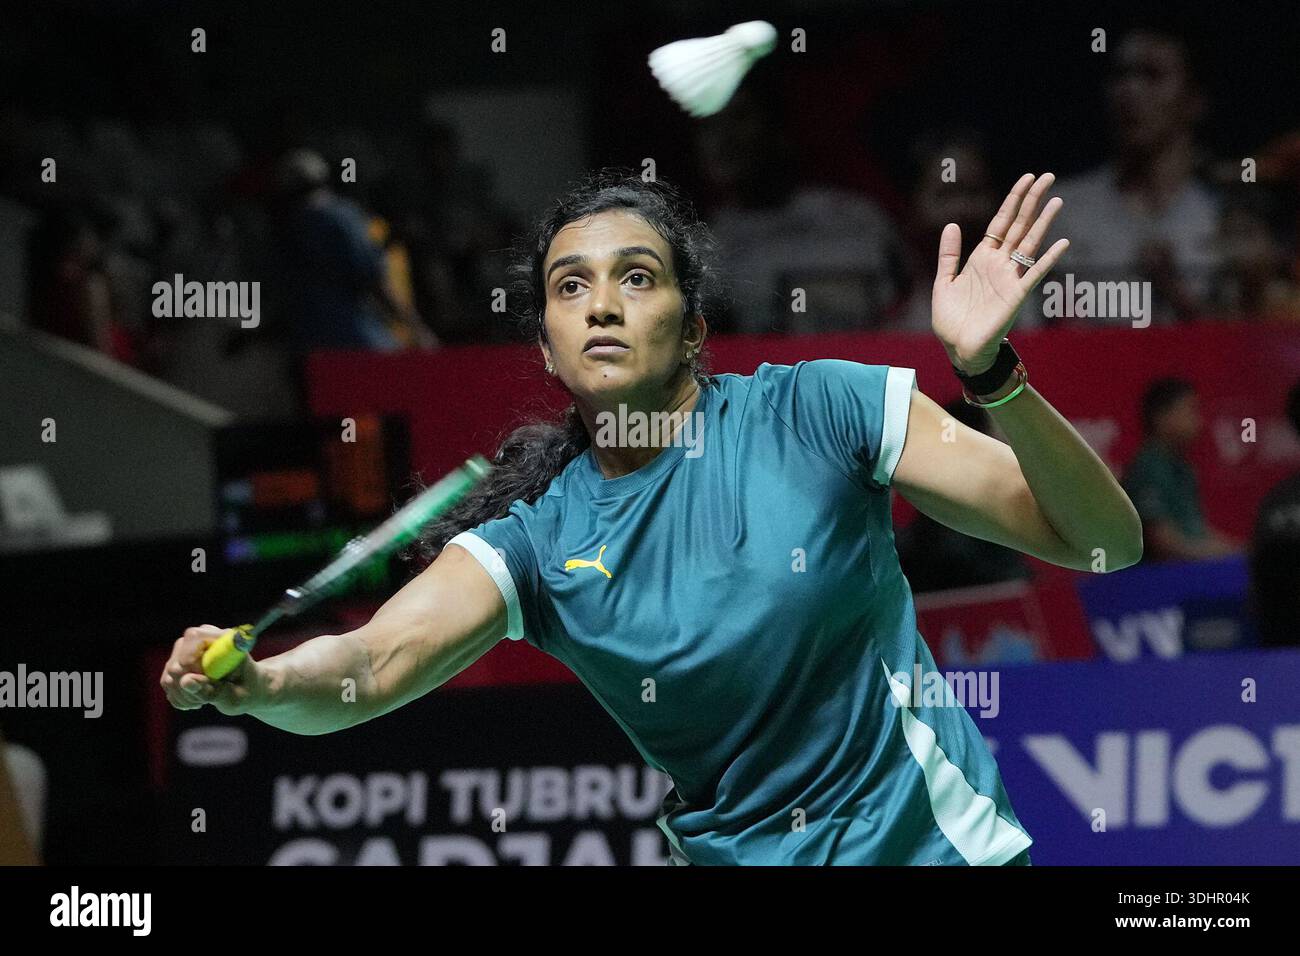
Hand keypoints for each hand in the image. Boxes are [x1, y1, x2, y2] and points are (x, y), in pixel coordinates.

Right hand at [159, 625, 266, 715]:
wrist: (246, 689)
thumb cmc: (246, 690)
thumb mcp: (235, 697)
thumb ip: (213, 691)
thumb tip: (186, 681)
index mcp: (222, 639)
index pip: (194, 637)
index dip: (191, 660)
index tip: (203, 681)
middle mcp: (200, 640)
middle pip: (177, 661)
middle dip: (190, 687)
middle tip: (209, 697)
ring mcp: (185, 651)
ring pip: (170, 676)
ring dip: (186, 695)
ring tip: (205, 699)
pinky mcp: (175, 663)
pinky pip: (167, 683)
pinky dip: (180, 697)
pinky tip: (197, 699)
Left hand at [932, 173, 1069, 373]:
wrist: (958, 348)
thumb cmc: (951, 319)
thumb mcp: (944, 281)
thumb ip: (949, 254)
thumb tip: (952, 224)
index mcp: (982, 258)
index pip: (1001, 222)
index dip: (1013, 200)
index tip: (1026, 179)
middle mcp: (999, 264)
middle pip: (1019, 225)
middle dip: (1032, 201)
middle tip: (1047, 176)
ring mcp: (1010, 278)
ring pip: (1029, 243)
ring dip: (1043, 222)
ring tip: (1057, 200)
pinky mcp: (1016, 295)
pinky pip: (1035, 273)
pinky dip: (1048, 258)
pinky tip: (1062, 242)